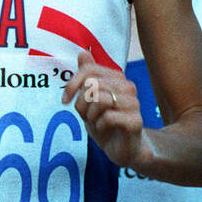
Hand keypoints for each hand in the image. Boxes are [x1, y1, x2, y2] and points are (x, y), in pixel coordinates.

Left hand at [63, 53, 142, 167]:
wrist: (124, 149)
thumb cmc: (106, 124)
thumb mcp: (90, 101)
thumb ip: (87, 78)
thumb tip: (82, 52)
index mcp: (116, 78)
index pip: (89, 70)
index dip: (72, 84)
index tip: (65, 100)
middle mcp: (127, 87)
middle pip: (92, 85)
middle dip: (81, 104)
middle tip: (86, 116)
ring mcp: (134, 103)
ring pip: (100, 99)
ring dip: (91, 115)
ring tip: (96, 122)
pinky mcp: (135, 121)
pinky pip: (108, 117)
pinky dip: (100, 125)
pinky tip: (104, 129)